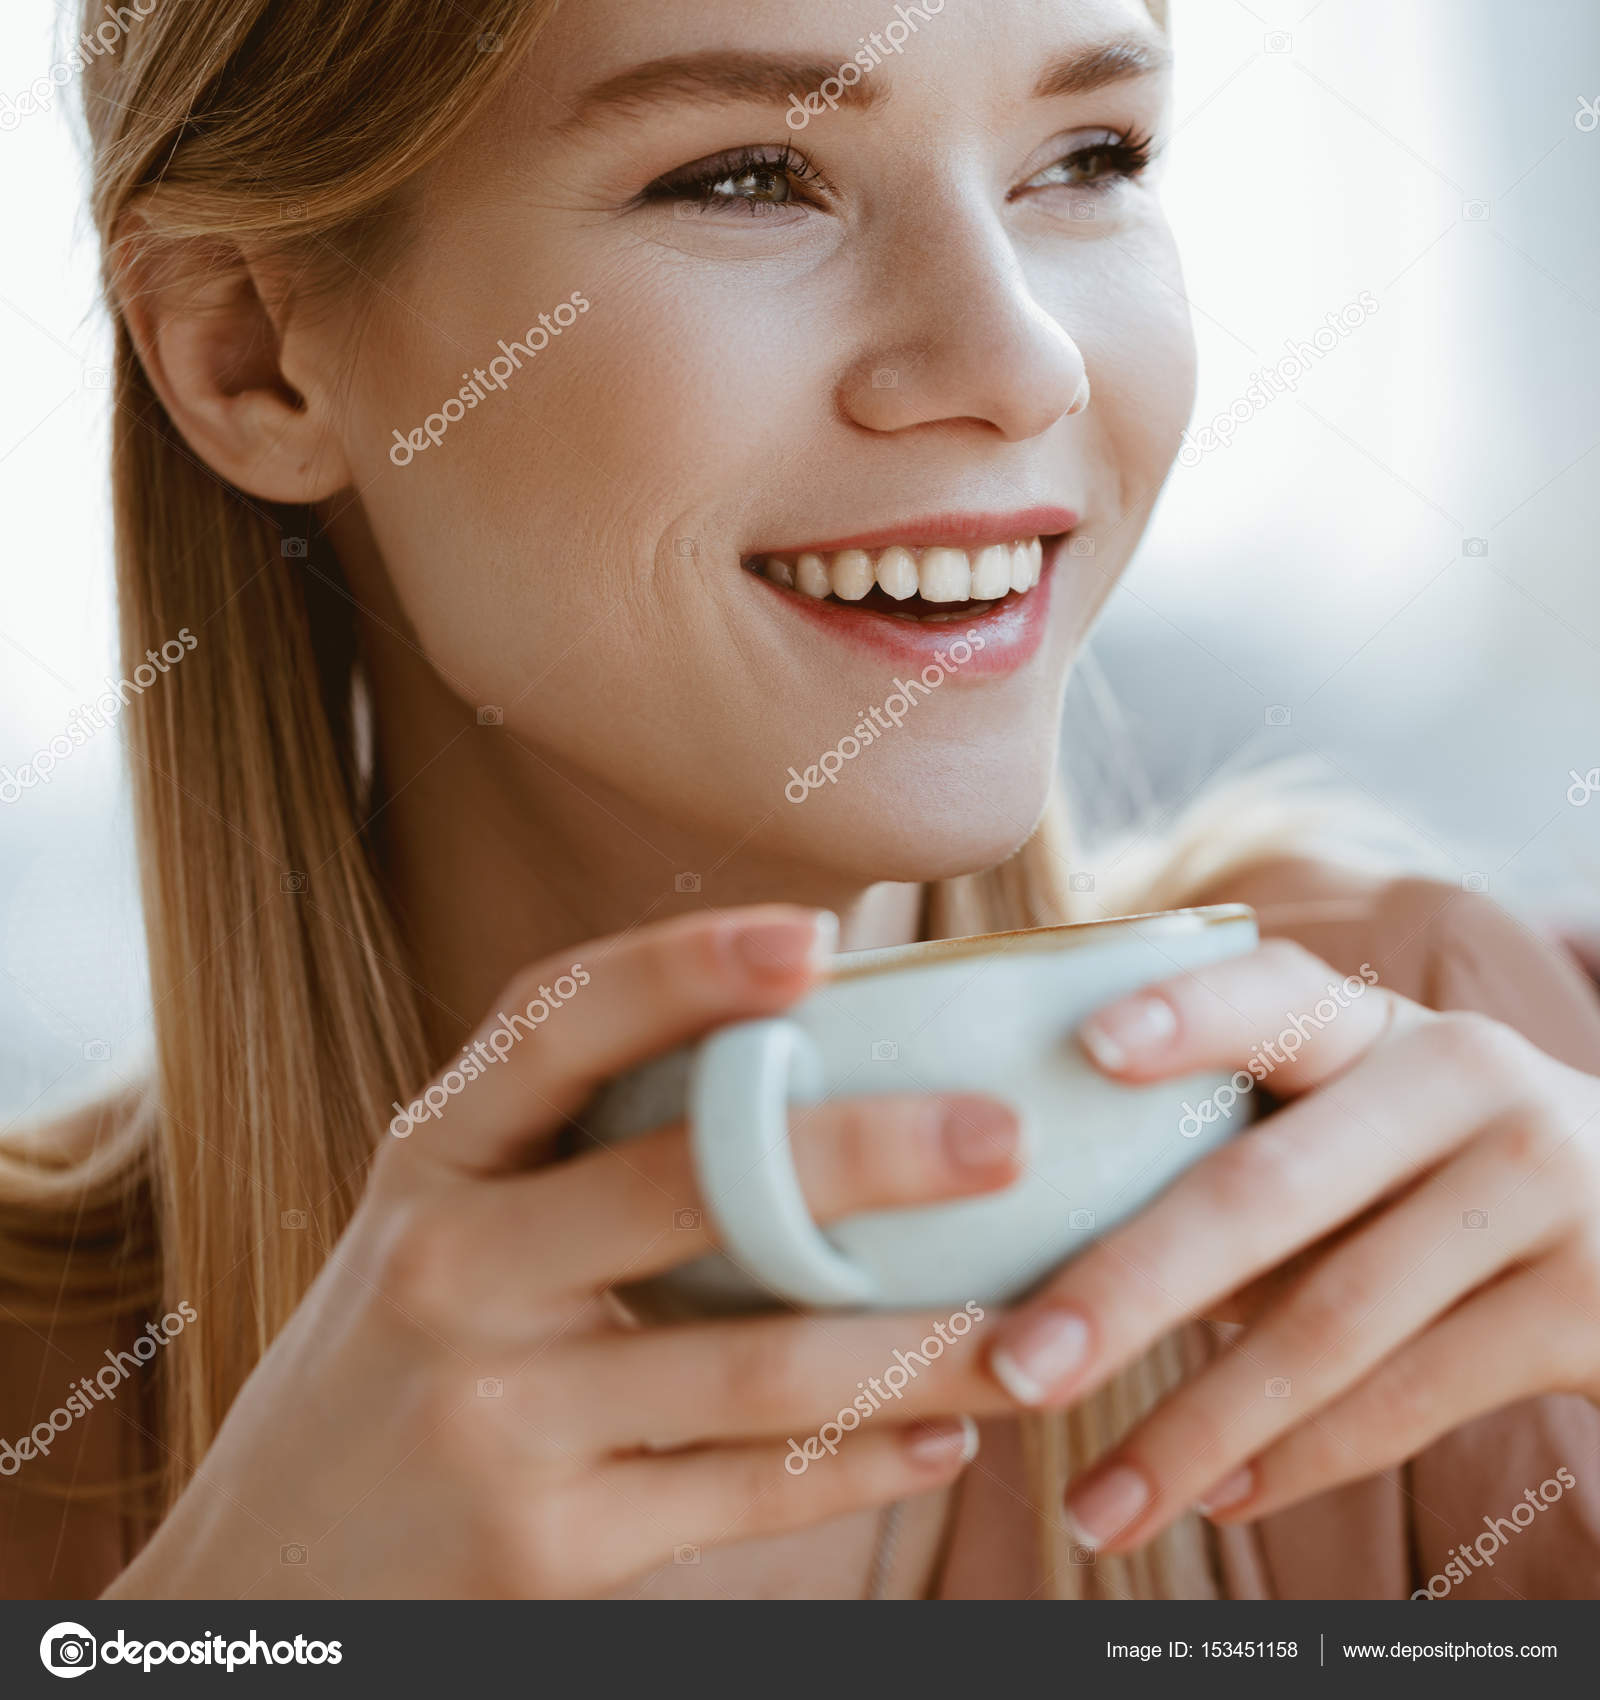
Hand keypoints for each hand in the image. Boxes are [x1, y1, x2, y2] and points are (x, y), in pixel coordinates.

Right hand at [103, 907, 1017, 1599]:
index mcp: (433, 1159)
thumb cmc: (401, 1356)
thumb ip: (570, 1142)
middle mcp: (450, 1269)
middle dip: (866, 1153)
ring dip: (921, 1344)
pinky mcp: (541, 1547)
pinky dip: (863, 1462)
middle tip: (1004, 1137)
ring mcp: (493, 1414)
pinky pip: (744, 1490)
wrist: (265, 1579)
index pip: (557, 1023)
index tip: (819, 932)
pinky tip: (943, 1438)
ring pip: (757, 1361)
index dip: (686, 964)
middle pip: (688, 1182)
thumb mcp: (442, 1221)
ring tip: (1032, 1327)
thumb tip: (795, 1040)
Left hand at [984, 939, 1599, 1552]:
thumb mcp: (1359, 1131)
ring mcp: (1540, 1188)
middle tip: (1013, 1366)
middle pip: (1266, 1187)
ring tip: (1095, 1504)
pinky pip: (1412, 1396)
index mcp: (1379, 1026)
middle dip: (1126, 1288)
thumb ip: (1244, 1159)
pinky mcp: (1592, 1308)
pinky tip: (1214, 1498)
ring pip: (1331, 1319)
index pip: (1274, 996)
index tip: (1090, 1049)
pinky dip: (1299, 1458)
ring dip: (1198, 1425)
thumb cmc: (1436, 1175)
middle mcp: (1464, 1080)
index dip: (1186, 1015)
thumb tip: (1052, 1260)